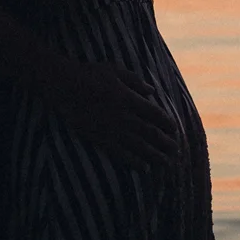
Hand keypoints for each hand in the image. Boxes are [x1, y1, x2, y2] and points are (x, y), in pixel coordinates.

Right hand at [33, 57, 178, 169]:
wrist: (64, 86)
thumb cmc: (90, 74)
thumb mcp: (115, 70)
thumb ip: (135, 81)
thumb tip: (152, 91)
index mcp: (129, 99)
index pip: (155, 114)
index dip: (167, 123)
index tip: (174, 130)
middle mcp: (124, 116)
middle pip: (150, 133)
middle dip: (165, 143)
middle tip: (175, 151)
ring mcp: (112, 130)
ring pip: (139, 146)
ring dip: (155, 156)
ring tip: (166, 163)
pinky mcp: (100, 139)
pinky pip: (121, 154)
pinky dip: (135, 162)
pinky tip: (145, 168)